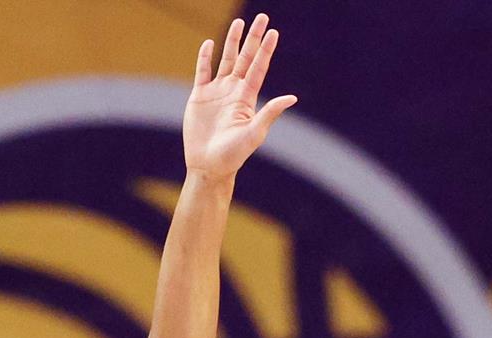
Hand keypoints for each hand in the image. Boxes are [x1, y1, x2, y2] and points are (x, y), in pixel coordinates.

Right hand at [183, 14, 296, 181]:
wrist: (208, 166)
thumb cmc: (233, 155)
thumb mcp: (254, 133)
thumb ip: (270, 112)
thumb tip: (292, 98)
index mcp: (247, 98)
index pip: (258, 67)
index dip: (266, 50)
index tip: (273, 32)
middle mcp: (233, 90)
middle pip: (245, 57)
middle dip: (253, 38)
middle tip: (262, 17)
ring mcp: (216, 92)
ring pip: (225, 59)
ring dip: (232, 41)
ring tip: (238, 23)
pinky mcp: (199, 96)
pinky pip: (203, 71)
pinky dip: (205, 57)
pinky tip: (210, 43)